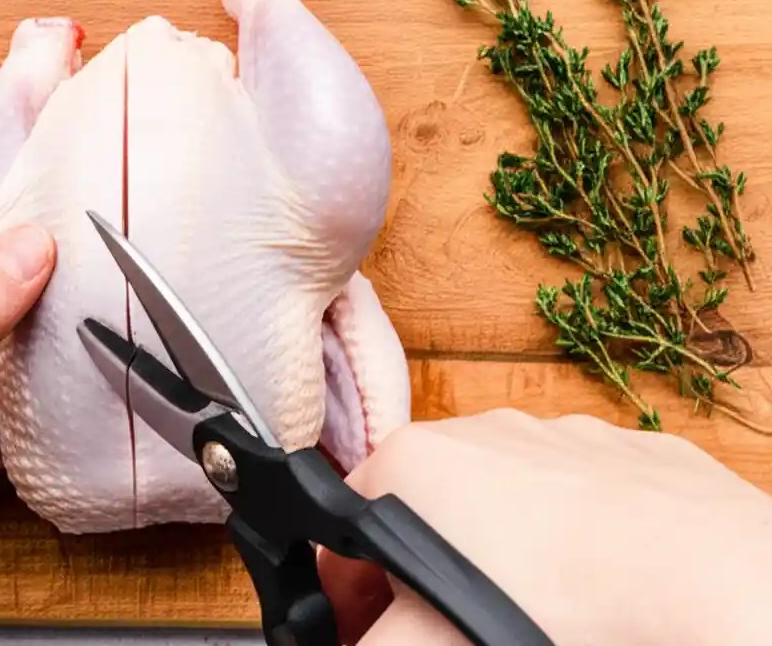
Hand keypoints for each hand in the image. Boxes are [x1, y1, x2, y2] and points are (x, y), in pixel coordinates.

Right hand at [318, 409, 771, 644]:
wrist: (717, 590)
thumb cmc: (565, 607)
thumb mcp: (428, 645)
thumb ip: (373, 644)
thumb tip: (361, 643)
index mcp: (410, 462)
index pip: (338, 540)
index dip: (347, 603)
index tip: (368, 636)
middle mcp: (480, 430)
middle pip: (421, 520)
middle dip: (424, 582)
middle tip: (449, 635)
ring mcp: (563, 436)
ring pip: (504, 508)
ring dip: (499, 560)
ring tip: (540, 618)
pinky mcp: (636, 454)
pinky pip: (582, 502)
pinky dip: (576, 543)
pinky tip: (601, 595)